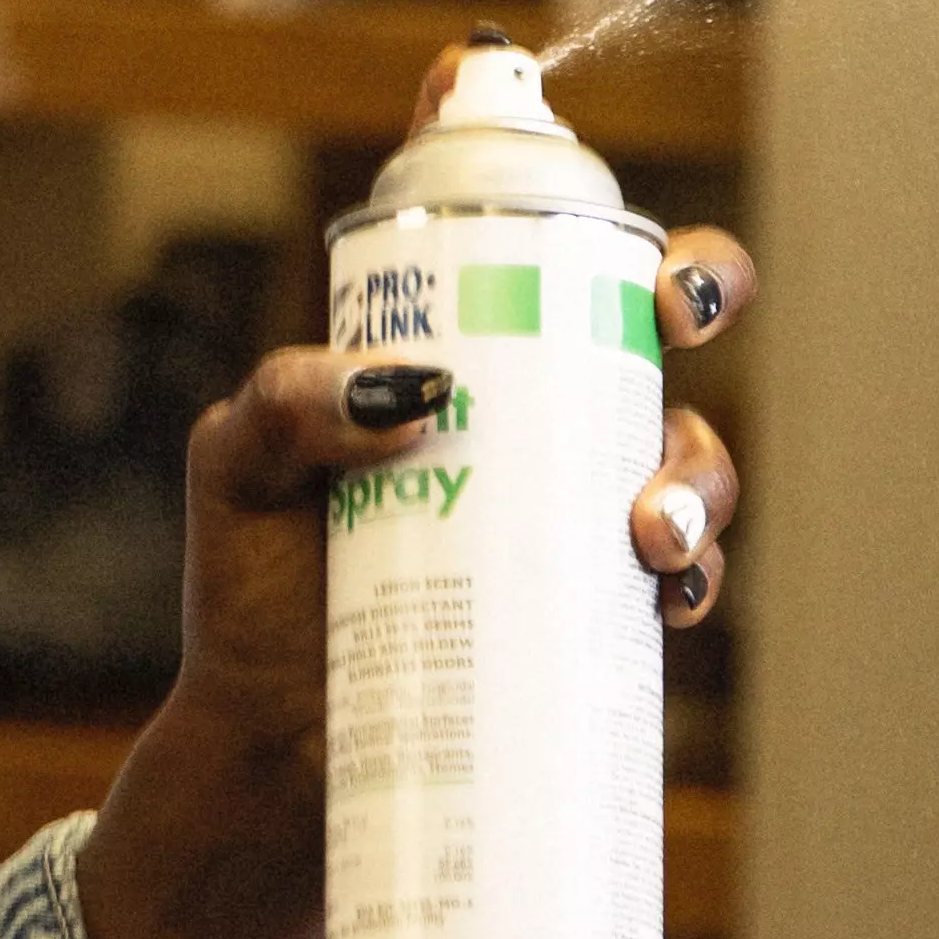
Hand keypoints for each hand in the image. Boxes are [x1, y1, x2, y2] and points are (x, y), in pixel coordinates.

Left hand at [76, 45, 755, 938]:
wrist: (273, 749)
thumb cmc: (253, 587)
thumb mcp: (237, 468)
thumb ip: (288, 402)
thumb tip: (420, 390)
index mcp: (456, 352)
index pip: (540, 244)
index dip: (580, 189)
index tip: (630, 246)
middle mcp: (538, 417)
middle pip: (655, 320)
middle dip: (702, 290)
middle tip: (671, 319)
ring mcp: (578, 513)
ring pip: (691, 451)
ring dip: (698, 470)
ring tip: (646, 527)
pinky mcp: (600, 611)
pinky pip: (687, 577)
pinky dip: (696, 576)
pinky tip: (665, 594)